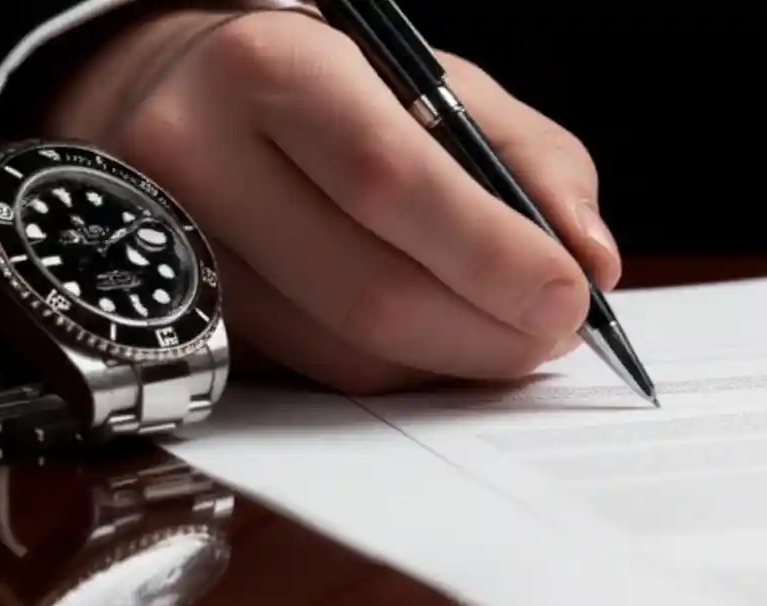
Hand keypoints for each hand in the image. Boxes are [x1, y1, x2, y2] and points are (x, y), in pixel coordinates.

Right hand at [43, 9, 618, 392]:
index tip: (571, 295)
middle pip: (368, 290)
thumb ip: (531, 157)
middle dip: (490, 331)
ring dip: (453, 360)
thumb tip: (593, 263)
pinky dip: (401, 368)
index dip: (490, 253)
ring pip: (345, 352)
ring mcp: (176, 254)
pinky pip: (319, 375)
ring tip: (507, 331)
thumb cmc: (326, 84)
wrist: (173, 97)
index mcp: (272, 69)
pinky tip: (438, 338)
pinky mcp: (189, 321)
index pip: (388, 180)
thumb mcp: (431, 80)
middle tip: (554, 331)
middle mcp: (199, 160)